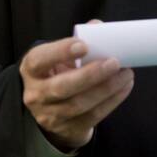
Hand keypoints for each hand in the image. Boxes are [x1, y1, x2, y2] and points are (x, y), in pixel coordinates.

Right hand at [20, 19, 133, 151]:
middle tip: (114, 62)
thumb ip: (77, 40)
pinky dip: (112, 101)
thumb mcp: (59, 57)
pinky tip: (124, 87)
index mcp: (31, 70)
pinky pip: (93, 116)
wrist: (53, 110)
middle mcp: (35, 94)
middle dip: (90, 75)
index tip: (84, 45)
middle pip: (61, 87)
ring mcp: (50, 115)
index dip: (60, 52)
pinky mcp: (68, 129)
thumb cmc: (58, 74)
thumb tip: (99, 27)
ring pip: (79, 104)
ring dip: (107, 88)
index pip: (39, 60)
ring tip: (126, 74)